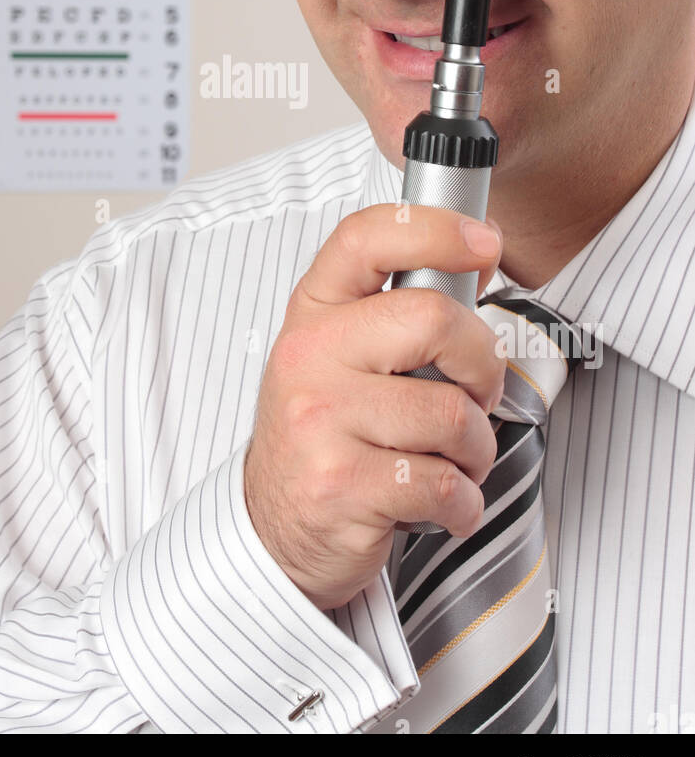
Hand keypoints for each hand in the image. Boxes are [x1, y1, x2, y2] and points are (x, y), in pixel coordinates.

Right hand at [243, 203, 503, 610]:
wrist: (272, 526)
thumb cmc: (323, 433)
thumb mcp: (342, 354)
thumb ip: (398, 309)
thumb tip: (475, 257)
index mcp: (314, 312)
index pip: (367, 239)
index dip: (437, 230)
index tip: (484, 243)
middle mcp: (310, 356)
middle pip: (433, 320)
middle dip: (483, 364)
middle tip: (477, 393)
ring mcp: (320, 420)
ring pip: (451, 413)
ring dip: (477, 448)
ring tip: (454, 459)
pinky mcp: (341, 485)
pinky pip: (443, 483)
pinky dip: (464, 502)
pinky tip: (442, 501)